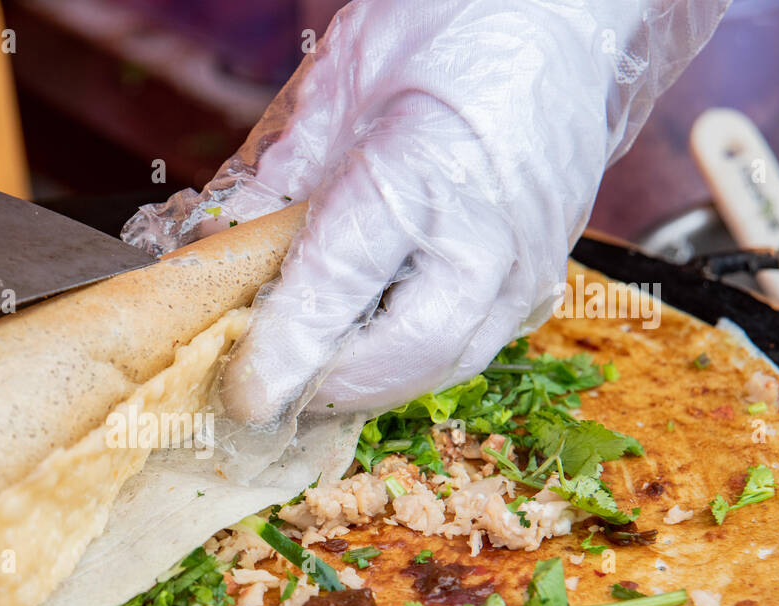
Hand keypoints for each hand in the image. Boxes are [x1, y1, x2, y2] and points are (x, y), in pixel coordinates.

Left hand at [125, 0, 728, 425]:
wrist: (563, 17)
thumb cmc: (448, 30)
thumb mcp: (338, 86)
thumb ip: (277, 176)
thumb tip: (215, 247)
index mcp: (425, 168)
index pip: (341, 286)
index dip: (286, 351)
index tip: (244, 395)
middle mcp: (491, 231)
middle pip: (407, 353)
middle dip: (329, 386)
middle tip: (268, 390)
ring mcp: (529, 264)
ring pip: (445, 364)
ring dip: (369, 382)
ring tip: (308, 374)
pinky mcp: (541, 282)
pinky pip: (472, 346)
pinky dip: (411, 360)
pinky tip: (366, 346)